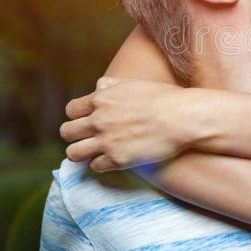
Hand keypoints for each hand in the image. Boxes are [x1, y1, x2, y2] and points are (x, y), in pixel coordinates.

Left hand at [60, 77, 199, 171]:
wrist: (183, 117)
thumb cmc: (165, 98)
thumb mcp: (134, 83)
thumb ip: (112, 85)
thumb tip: (99, 87)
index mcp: (102, 99)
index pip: (71, 110)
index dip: (78, 116)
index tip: (86, 121)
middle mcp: (99, 119)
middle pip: (67, 132)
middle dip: (74, 135)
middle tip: (87, 138)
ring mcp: (106, 140)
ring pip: (74, 153)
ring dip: (82, 153)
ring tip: (93, 152)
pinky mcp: (117, 159)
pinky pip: (95, 166)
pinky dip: (102, 164)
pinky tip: (113, 159)